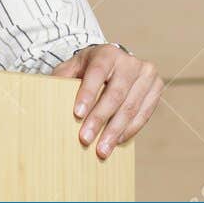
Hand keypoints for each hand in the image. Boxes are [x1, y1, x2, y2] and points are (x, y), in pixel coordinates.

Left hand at [51, 43, 161, 158]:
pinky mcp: (156, 87)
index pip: (97, 72)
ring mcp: (146, 73)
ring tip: (102, 150)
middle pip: (115, 94)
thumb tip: (47, 92)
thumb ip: (61, 78)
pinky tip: (117, 142)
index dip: (88, 93)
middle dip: (99, 119)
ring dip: (115, 131)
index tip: (77, 114)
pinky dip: (130, 130)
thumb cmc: (88, 70)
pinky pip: (144, 114)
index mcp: (107, 52)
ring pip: (131, 106)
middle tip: (85, 139)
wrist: (114, 64)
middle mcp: (129, 61)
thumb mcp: (72, 68)